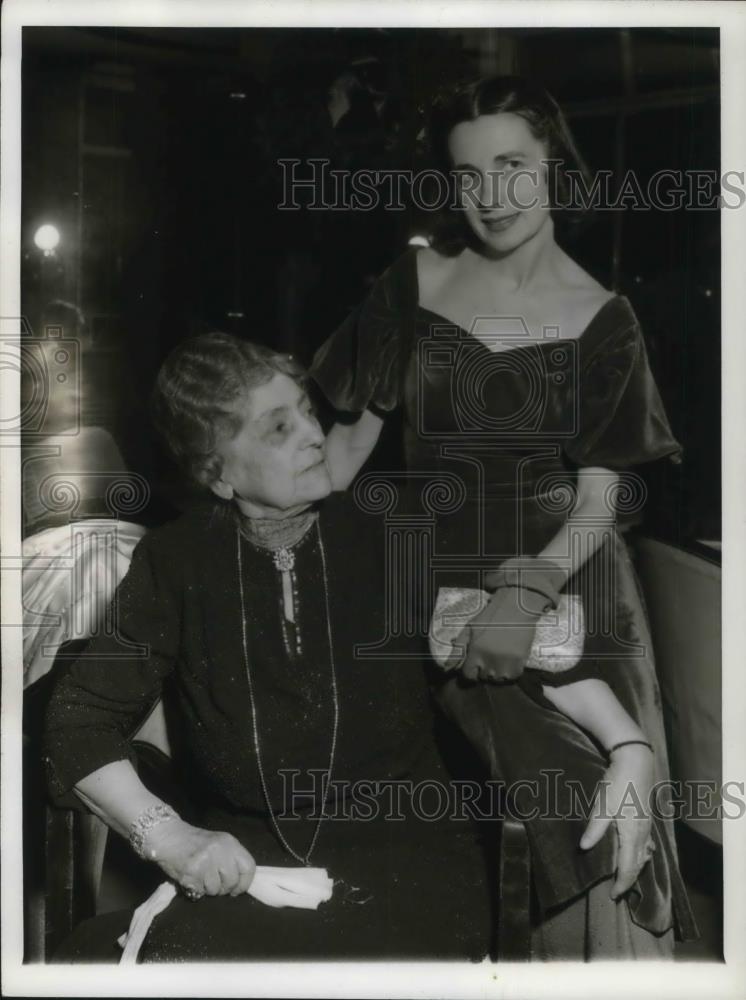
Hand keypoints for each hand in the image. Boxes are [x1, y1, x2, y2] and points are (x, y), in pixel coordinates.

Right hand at [145, 817, 255, 897]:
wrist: (168, 837)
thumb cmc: (194, 843)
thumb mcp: (218, 844)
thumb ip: (230, 859)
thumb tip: (241, 883)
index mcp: (230, 842)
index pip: (249, 867)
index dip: (244, 883)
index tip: (237, 889)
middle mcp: (220, 850)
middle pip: (232, 881)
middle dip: (224, 889)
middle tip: (214, 884)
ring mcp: (206, 861)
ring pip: (215, 890)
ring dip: (208, 890)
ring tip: (200, 878)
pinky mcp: (192, 871)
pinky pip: (200, 892)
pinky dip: (196, 890)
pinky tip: (191, 878)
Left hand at [460, 586, 546, 682]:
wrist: (515, 606)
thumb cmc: (490, 616)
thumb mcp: (469, 629)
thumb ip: (458, 649)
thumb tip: (447, 668)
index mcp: (475, 651)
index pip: (469, 675)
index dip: (471, 670)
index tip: (476, 664)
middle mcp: (489, 659)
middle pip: (484, 677)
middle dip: (484, 669)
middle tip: (490, 655)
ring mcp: (505, 662)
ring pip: (499, 678)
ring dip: (498, 672)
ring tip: (500, 657)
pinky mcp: (520, 661)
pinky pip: (513, 676)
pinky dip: (511, 671)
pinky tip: (510, 659)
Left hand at [580, 744, 655, 899]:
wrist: (637, 761)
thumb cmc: (619, 783)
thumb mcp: (603, 805)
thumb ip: (595, 828)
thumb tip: (584, 849)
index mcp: (632, 835)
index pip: (628, 868)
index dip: (621, 884)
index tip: (613, 896)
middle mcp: (644, 834)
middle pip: (638, 865)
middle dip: (629, 880)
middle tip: (618, 892)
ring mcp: (648, 825)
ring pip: (644, 855)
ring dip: (636, 868)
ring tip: (626, 876)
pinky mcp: (647, 817)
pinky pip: (647, 844)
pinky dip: (643, 854)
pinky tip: (641, 852)